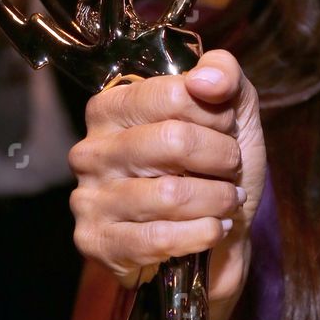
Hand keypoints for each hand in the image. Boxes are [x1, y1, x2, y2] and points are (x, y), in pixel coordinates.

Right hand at [69, 49, 266, 295]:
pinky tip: (213, 229)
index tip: (227, 129)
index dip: (215, 113)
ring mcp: (88, 198)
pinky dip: (201, 234)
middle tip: (231, 169)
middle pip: (173, 141)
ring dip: (217, 199)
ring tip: (227, 201)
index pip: (171, 95)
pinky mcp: (96, 242)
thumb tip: (206, 79)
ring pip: (171, 194)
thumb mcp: (230, 113)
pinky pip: (159, 238)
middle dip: (221, 157)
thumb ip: (224, 76)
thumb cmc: (213, 170)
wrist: (215, 244)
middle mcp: (90, 150)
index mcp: (111, 108)